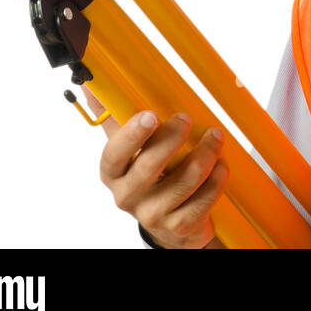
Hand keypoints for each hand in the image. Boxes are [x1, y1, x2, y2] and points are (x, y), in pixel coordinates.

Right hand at [86, 86, 228, 248]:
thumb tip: (90, 84)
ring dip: (204, 154)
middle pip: (148, 167)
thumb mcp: (130, 147)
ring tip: (215, 137)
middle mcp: (128, 196)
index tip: (150, 115)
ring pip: (183, 181)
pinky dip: (216, 179)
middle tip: (186, 118)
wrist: (169, 222)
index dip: (131, 135)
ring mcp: (154, 214)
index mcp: (113, 173)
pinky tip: (220, 165)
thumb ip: (114, 116)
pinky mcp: (179, 225)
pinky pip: (203, 200)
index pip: (113, 155)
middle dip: (171, 139)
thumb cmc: (150, 175)